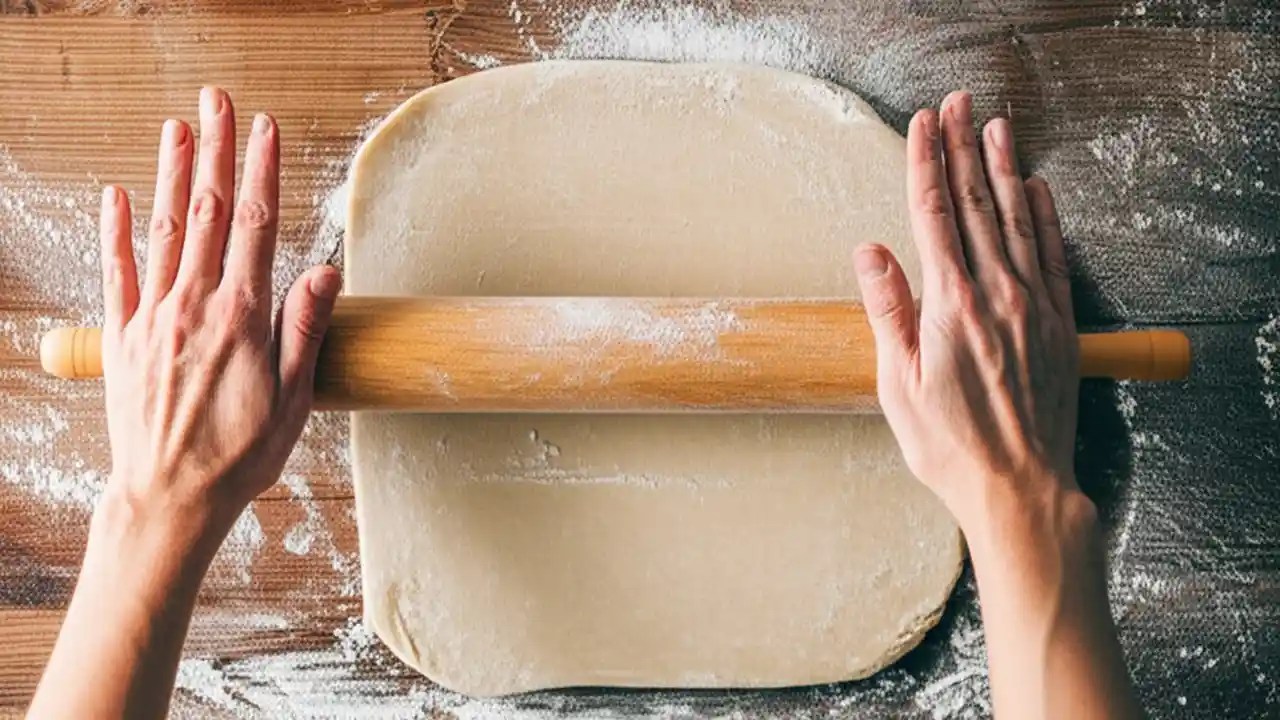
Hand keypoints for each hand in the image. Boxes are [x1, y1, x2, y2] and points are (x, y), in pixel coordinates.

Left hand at [97, 87, 340, 532]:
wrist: (168, 499)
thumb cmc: (238, 457)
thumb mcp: (292, 401)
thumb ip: (304, 330)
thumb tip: (322, 270)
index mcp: (240, 319)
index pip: (254, 228)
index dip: (261, 173)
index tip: (267, 130)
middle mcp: (192, 307)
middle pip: (205, 213)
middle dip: (215, 151)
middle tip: (220, 101)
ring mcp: (152, 319)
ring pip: (162, 231)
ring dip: (170, 174)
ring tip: (178, 127)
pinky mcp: (122, 339)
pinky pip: (117, 275)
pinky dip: (116, 232)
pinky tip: (116, 195)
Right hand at [853, 91, 1080, 530]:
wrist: (1019, 487)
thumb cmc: (949, 445)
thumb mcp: (897, 384)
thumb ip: (888, 311)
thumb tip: (870, 251)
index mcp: (951, 307)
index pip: (935, 217)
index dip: (926, 166)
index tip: (921, 126)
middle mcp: (997, 295)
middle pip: (977, 205)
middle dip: (963, 148)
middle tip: (956, 104)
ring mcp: (1034, 307)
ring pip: (1019, 220)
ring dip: (1006, 168)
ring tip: (996, 126)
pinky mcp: (1059, 325)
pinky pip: (1054, 255)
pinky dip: (1046, 216)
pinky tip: (1039, 189)